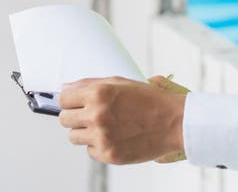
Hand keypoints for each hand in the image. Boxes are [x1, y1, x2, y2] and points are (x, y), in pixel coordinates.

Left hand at [58, 76, 186, 164]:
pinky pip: (90, 151)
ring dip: (85, 132)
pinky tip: (116, 136)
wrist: (174, 122)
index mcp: (99, 93)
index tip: (76, 103)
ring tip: (106, 126)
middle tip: (92, 115)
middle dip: (76, 116)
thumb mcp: (120, 83)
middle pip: (64, 119)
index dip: (70, 100)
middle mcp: (97, 115)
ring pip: (73, 137)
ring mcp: (102, 137)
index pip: (64, 98)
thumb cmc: (149, 100)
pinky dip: (99, 145)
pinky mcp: (108, 155)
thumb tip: (64, 89)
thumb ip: (89, 84)